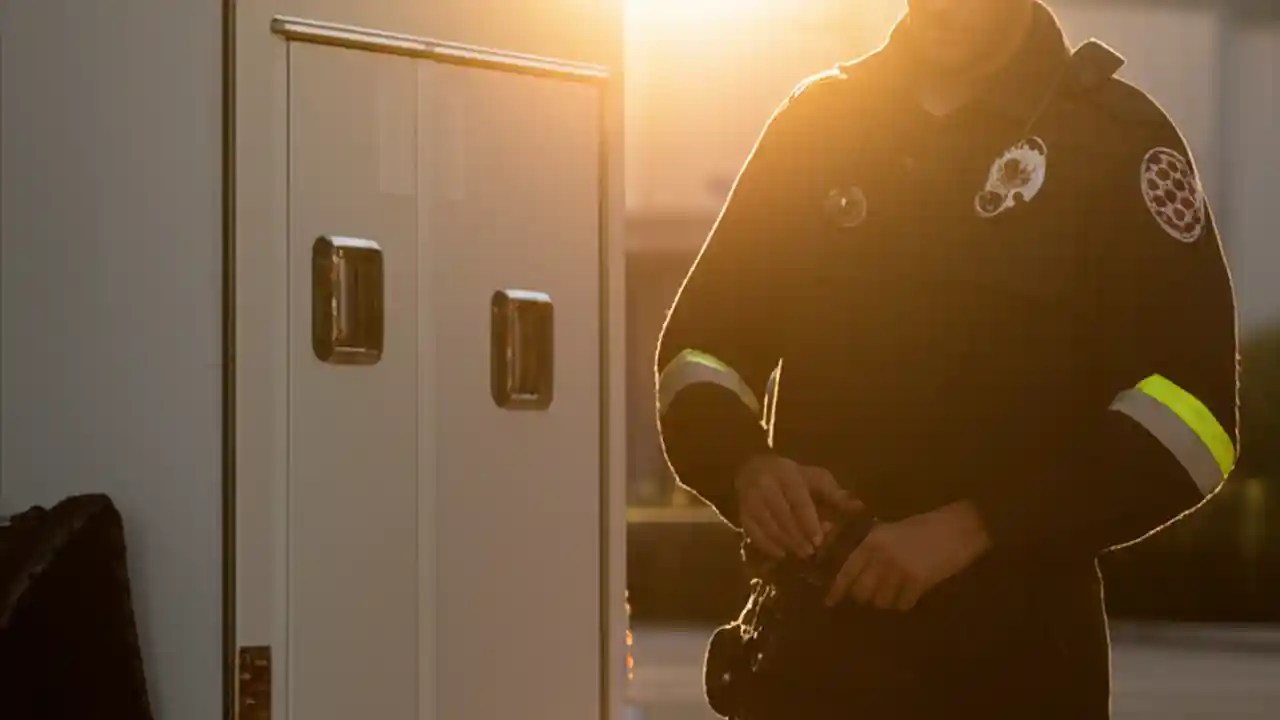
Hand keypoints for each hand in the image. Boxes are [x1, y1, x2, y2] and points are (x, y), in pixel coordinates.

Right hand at [735, 454, 862, 559]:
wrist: (754, 469)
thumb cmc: (792, 476)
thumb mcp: (814, 478)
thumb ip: (834, 494)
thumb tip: (858, 508)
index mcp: (786, 475)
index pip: (798, 501)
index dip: (809, 522)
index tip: (819, 540)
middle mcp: (765, 486)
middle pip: (782, 517)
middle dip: (798, 537)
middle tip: (811, 552)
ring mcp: (750, 500)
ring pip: (768, 526)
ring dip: (785, 543)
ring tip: (801, 554)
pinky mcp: (742, 513)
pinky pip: (753, 533)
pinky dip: (768, 546)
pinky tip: (781, 554)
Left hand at [824, 501, 991, 610]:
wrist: (956, 529)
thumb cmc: (923, 528)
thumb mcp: (891, 531)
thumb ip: (871, 547)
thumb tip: (853, 568)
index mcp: (872, 542)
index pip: (847, 572)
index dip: (837, 590)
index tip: (829, 602)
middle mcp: (881, 558)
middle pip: (861, 592)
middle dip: (865, 596)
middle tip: (872, 593)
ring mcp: (899, 571)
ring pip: (881, 601)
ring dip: (886, 600)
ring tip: (895, 590)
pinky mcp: (917, 583)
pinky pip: (902, 604)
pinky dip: (904, 602)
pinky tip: (910, 593)